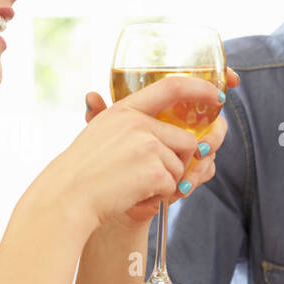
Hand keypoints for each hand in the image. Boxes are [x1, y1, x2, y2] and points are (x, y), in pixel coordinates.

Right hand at [29, 68, 237, 235]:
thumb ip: (131, 128)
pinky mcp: (154, 170)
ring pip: (180, 166)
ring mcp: (148, 145)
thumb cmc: (81, 171)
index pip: (171, 87)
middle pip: (186, 140)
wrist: (66, 197)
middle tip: (145, 175)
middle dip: (176, 162)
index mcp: (125, 110)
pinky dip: (157, 197)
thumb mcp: (99, 134)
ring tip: (131, 185)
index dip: (199, 89)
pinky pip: (172, 186)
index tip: (216, 96)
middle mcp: (138, 123)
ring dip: (164, 182)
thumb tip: (168, 132)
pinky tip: (132, 194)